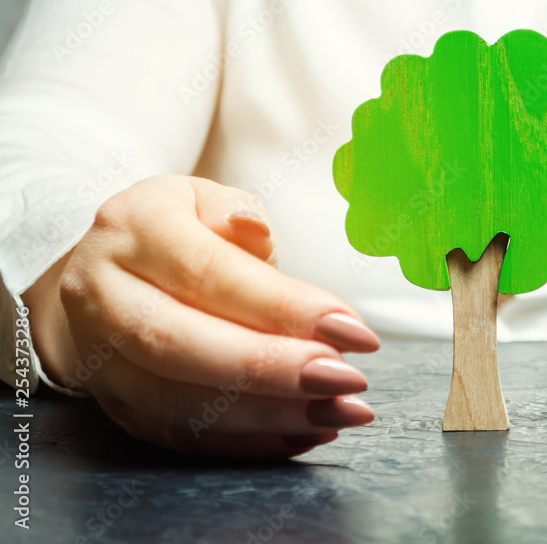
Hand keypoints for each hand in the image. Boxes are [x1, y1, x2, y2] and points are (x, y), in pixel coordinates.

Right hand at [26, 175, 379, 458]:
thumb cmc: (179, 231)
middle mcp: (102, 295)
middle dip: (272, 369)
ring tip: (338, 412)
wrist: (107, 274)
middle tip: (345, 379)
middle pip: (180, 344)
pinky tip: (305, 432)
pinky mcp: (117, 406)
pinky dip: (246, 442)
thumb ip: (236, 215)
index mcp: (133, 229)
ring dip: (267, 416)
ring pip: (176, 403)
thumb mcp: (205, 200)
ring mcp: (99, 359)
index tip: (351, 328)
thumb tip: (254, 231)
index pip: (209, 273)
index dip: (283, 306)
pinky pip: (179, 437)